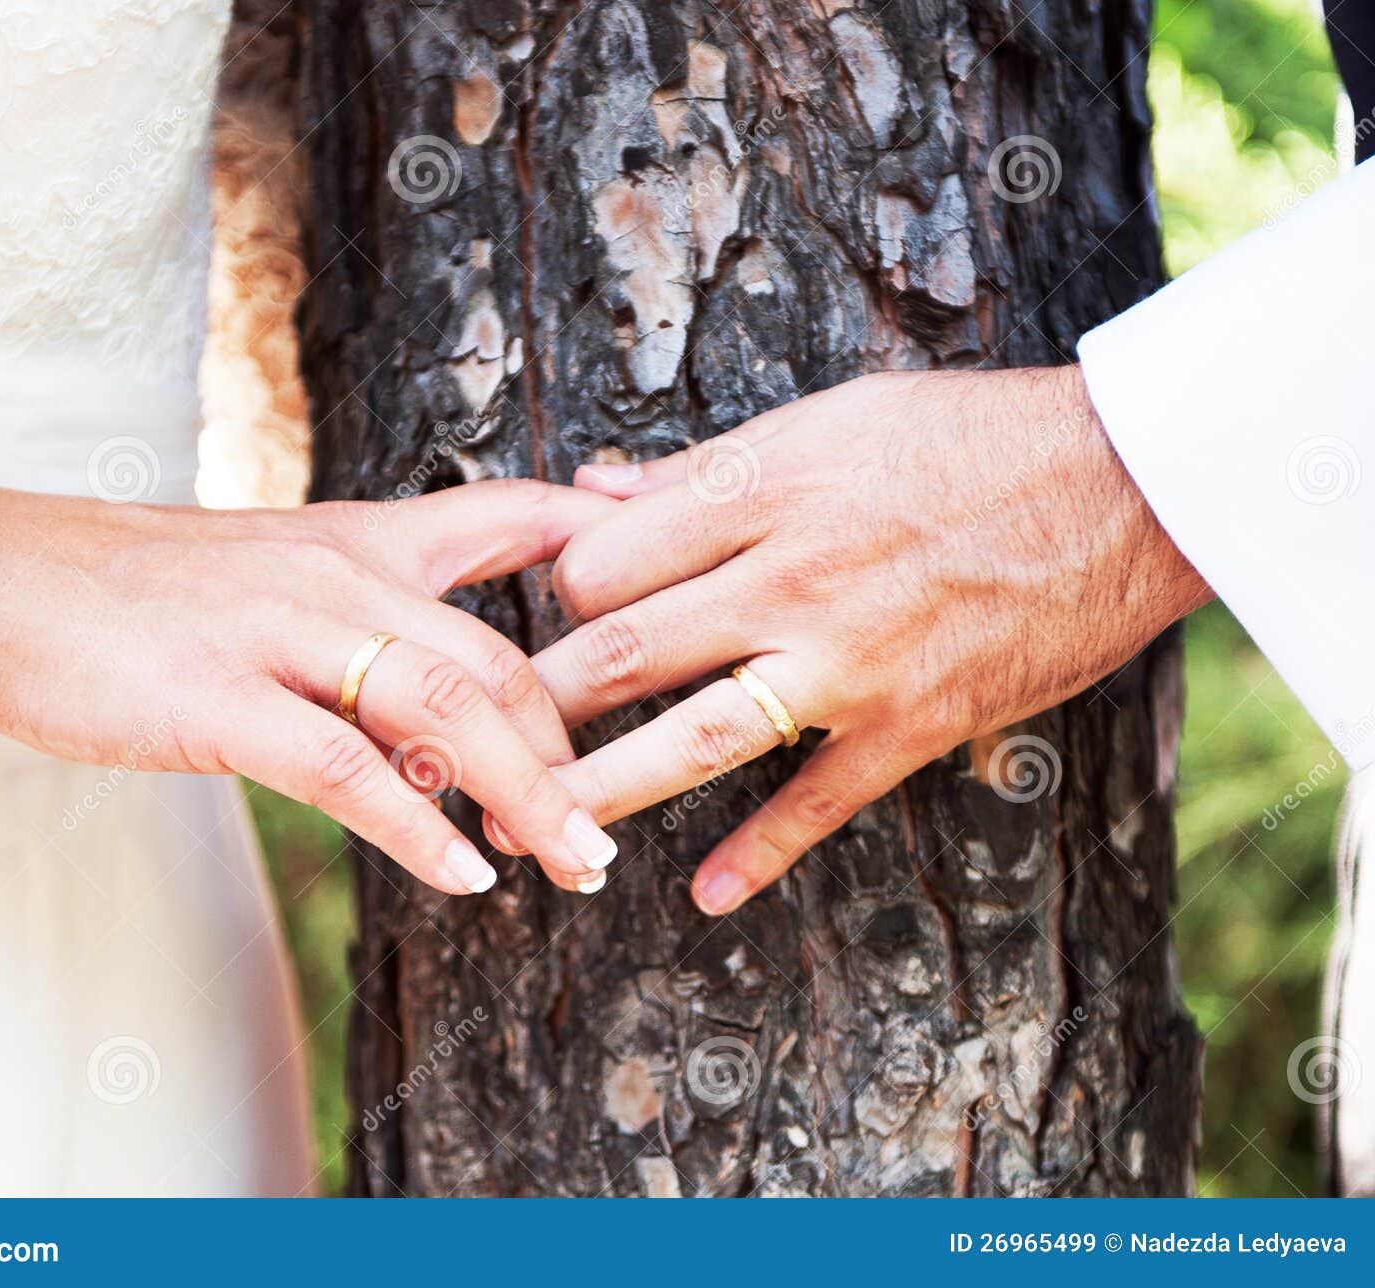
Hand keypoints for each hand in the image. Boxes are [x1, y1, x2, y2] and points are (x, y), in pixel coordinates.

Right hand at [0, 435, 618, 895]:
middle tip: (608, 820)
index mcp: (354, 536)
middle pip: (497, 653)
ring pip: (444, 709)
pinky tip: (460, 877)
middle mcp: (336, 573)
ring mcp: (280, 632)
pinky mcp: (220, 698)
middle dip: (568, 744)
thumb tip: (423, 712)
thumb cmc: (124, 588)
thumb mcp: (260, 570)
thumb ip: (353, 621)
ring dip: (524, 797)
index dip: (594, 540)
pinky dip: (415, 830)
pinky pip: (347, 769)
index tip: (659, 578)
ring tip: (573, 861)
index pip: (509, 515)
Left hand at [508, 367, 1209, 913]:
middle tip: (483, 740)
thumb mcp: (830, 416)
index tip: (542, 619)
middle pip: (624, 651)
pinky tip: (703, 894)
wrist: (1121, 485)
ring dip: (604, 790)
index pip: (604, 560)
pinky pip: (816, 801)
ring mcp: (847, 662)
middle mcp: (789, 580)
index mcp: (761, 492)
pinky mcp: (909, 724)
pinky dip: (757, 853)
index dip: (553, 594)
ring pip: (693, 739)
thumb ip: (705, 467)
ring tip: (536, 829)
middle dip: (540, 702)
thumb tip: (598, 488)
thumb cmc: (968, 434)